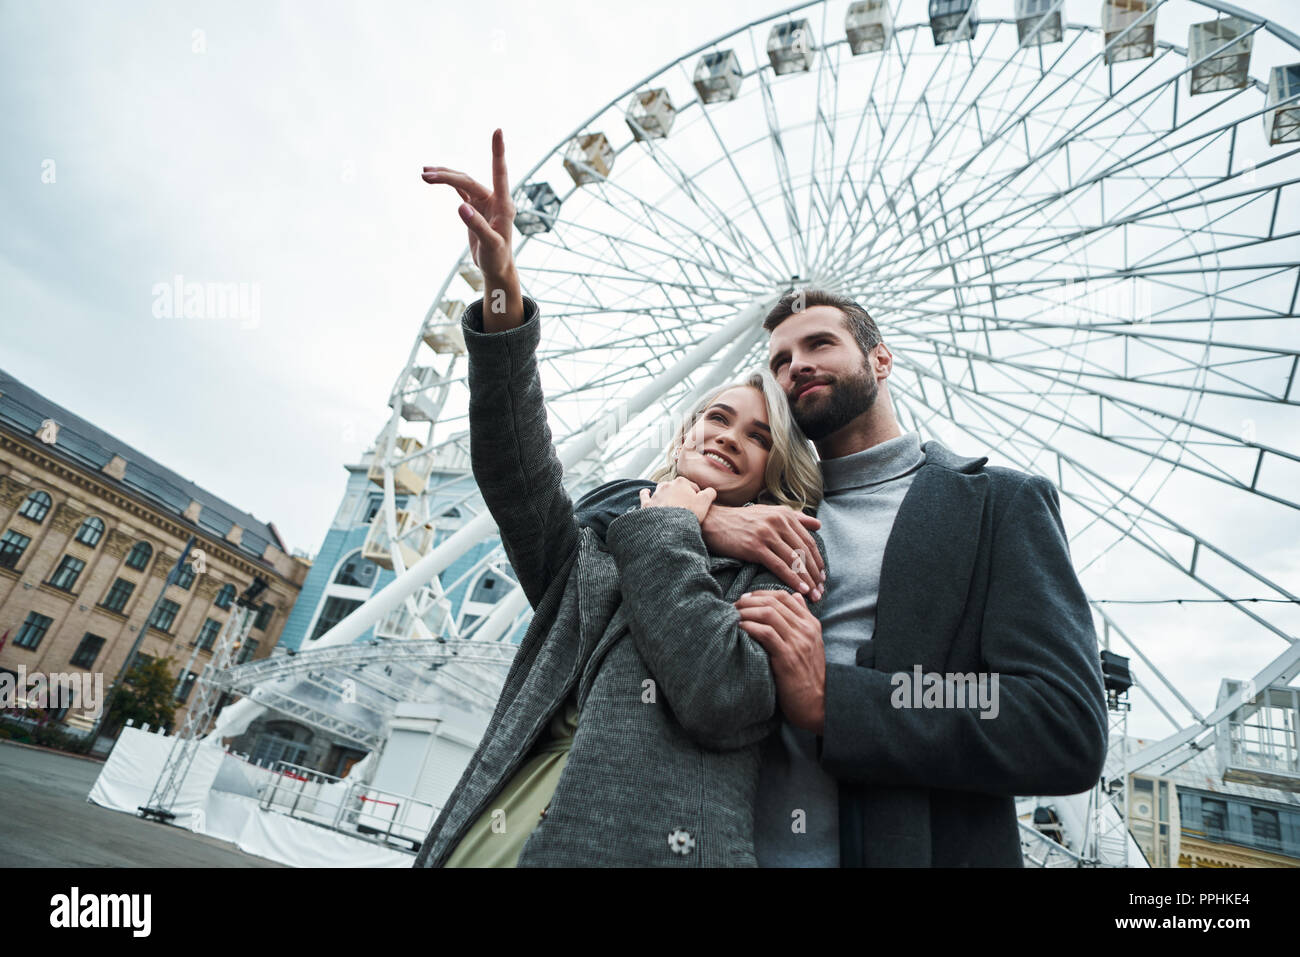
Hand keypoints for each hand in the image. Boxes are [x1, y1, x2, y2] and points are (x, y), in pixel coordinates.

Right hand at [422, 128, 523, 328]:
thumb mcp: (490, 244)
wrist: (497, 268)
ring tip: (424, 173)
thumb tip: (460, 206)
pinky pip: (460, 190)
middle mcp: (494, 199)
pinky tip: (436, 176)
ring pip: (462, 183)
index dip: (498, 152)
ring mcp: (484, 202)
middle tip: (425, 174)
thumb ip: (477, 225)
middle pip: (468, 180)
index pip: (500, 172)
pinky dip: (448, 184)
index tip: (498, 131)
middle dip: (447, 175)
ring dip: (444, 177)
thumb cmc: (498, 257)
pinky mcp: (474, 208)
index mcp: (503, 204)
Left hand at [639, 476, 716, 523]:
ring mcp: (656, 494)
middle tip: (685, 505)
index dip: (696, 495)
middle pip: (676, 487)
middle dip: (680, 494)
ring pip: (661, 490)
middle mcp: (667, 485)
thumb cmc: (688, 513)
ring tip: (669, 502)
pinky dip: (646, 494)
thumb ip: (710, 493)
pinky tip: (647, 493)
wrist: (670, 526)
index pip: (691, 486)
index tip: (698, 503)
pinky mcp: (647, 504)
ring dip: (665, 494)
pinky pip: (645, 495)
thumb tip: (711, 491)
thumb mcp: (705, 502)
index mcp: (681, 482)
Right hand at [700, 503, 824, 598]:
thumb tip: (819, 525)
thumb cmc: (741, 520)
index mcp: (784, 515)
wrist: (713, 521)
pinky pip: (779, 566)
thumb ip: (795, 518)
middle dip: (815, 573)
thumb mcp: (769, 513)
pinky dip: (792, 579)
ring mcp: (767, 534)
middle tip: (822, 590)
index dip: (818, 560)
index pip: (808, 541)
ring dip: (807, 580)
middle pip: (804, 552)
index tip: (822, 576)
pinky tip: (800, 590)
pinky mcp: (755, 547)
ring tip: (814, 594)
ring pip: (794, 560)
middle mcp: (778, 522)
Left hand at [735, 590, 825, 733]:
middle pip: (774, 602)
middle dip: (750, 600)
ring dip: (747, 611)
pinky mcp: (787, 657)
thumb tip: (795, 596)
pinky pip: (765, 633)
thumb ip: (803, 619)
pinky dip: (750, 626)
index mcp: (811, 624)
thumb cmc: (807, 674)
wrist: (816, 703)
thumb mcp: (811, 642)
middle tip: (734, 605)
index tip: (746, 598)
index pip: (785, 596)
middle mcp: (806, 629)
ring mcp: (798, 642)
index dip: (761, 593)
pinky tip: (739, 628)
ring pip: (769, 613)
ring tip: (733, 615)